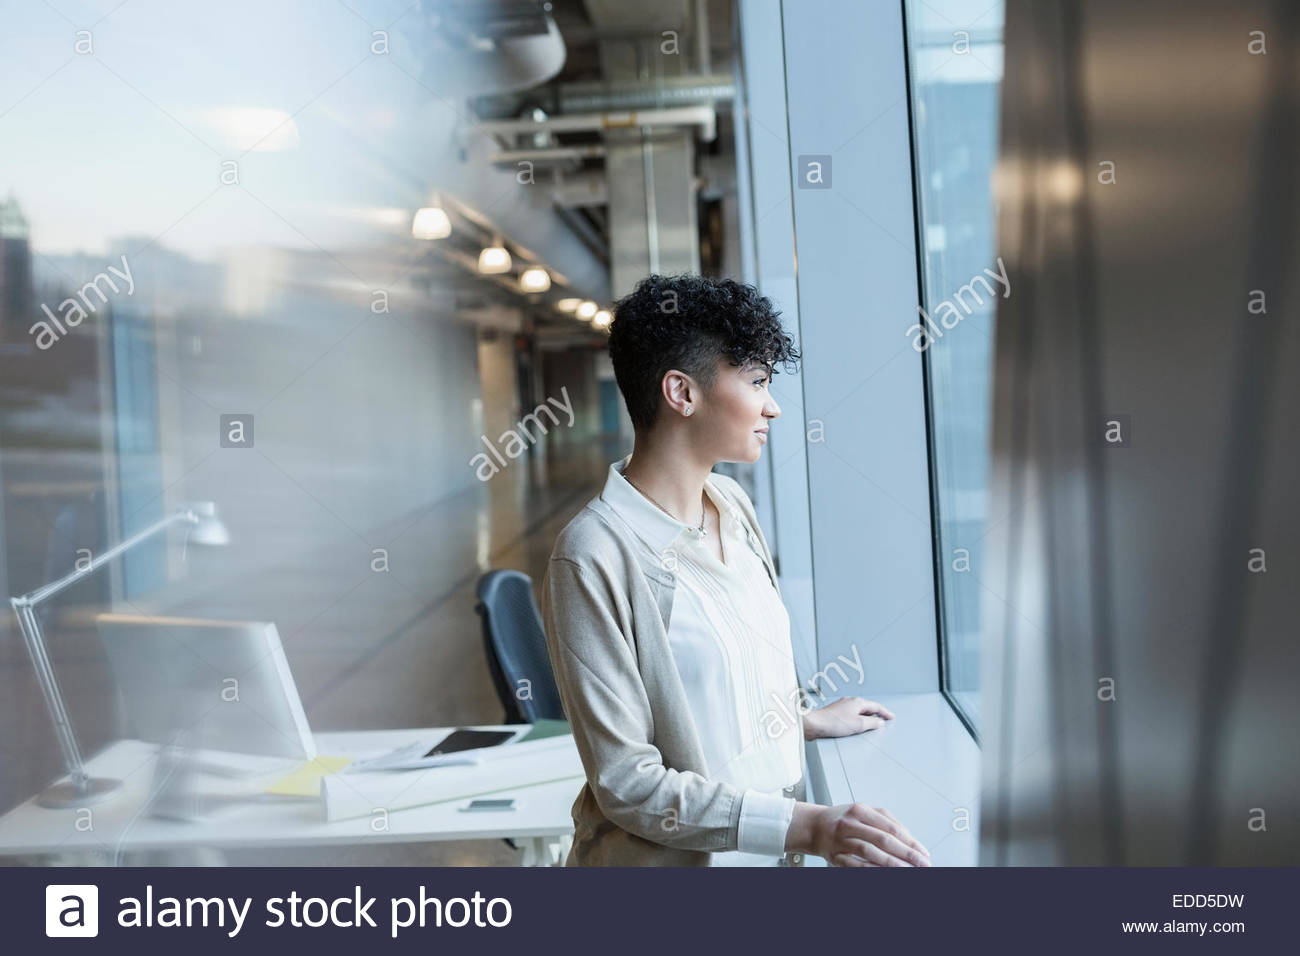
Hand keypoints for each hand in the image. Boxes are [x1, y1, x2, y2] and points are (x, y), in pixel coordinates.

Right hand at [788, 802, 930, 866]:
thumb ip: (886, 821)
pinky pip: (856, 865)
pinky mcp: (835, 856)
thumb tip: (910, 838)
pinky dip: (872, 871)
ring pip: (870, 852)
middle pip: (883, 839)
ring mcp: (841, 840)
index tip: (924, 853)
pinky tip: (885, 874)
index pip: (891, 827)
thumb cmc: (843, 819)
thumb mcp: (863, 811)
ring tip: (908, 871)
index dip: (910, 841)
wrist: (813, 826)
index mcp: (860, 810)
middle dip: (906, 854)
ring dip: (892, 864)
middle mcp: (850, 823)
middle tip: (923, 864)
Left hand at [804, 696, 894, 739]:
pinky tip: (855, 728)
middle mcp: (850, 702)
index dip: (885, 712)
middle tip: (883, 721)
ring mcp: (842, 707)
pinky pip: (851, 716)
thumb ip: (872, 723)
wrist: (815, 724)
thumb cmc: (834, 722)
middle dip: (876, 715)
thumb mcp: (858, 724)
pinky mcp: (835, 714)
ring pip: (859, 712)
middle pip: (867, 708)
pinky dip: (857, 721)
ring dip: (866, 718)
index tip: (891, 717)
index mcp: (857, 702)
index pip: (876, 706)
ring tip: (871, 726)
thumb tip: (879, 722)